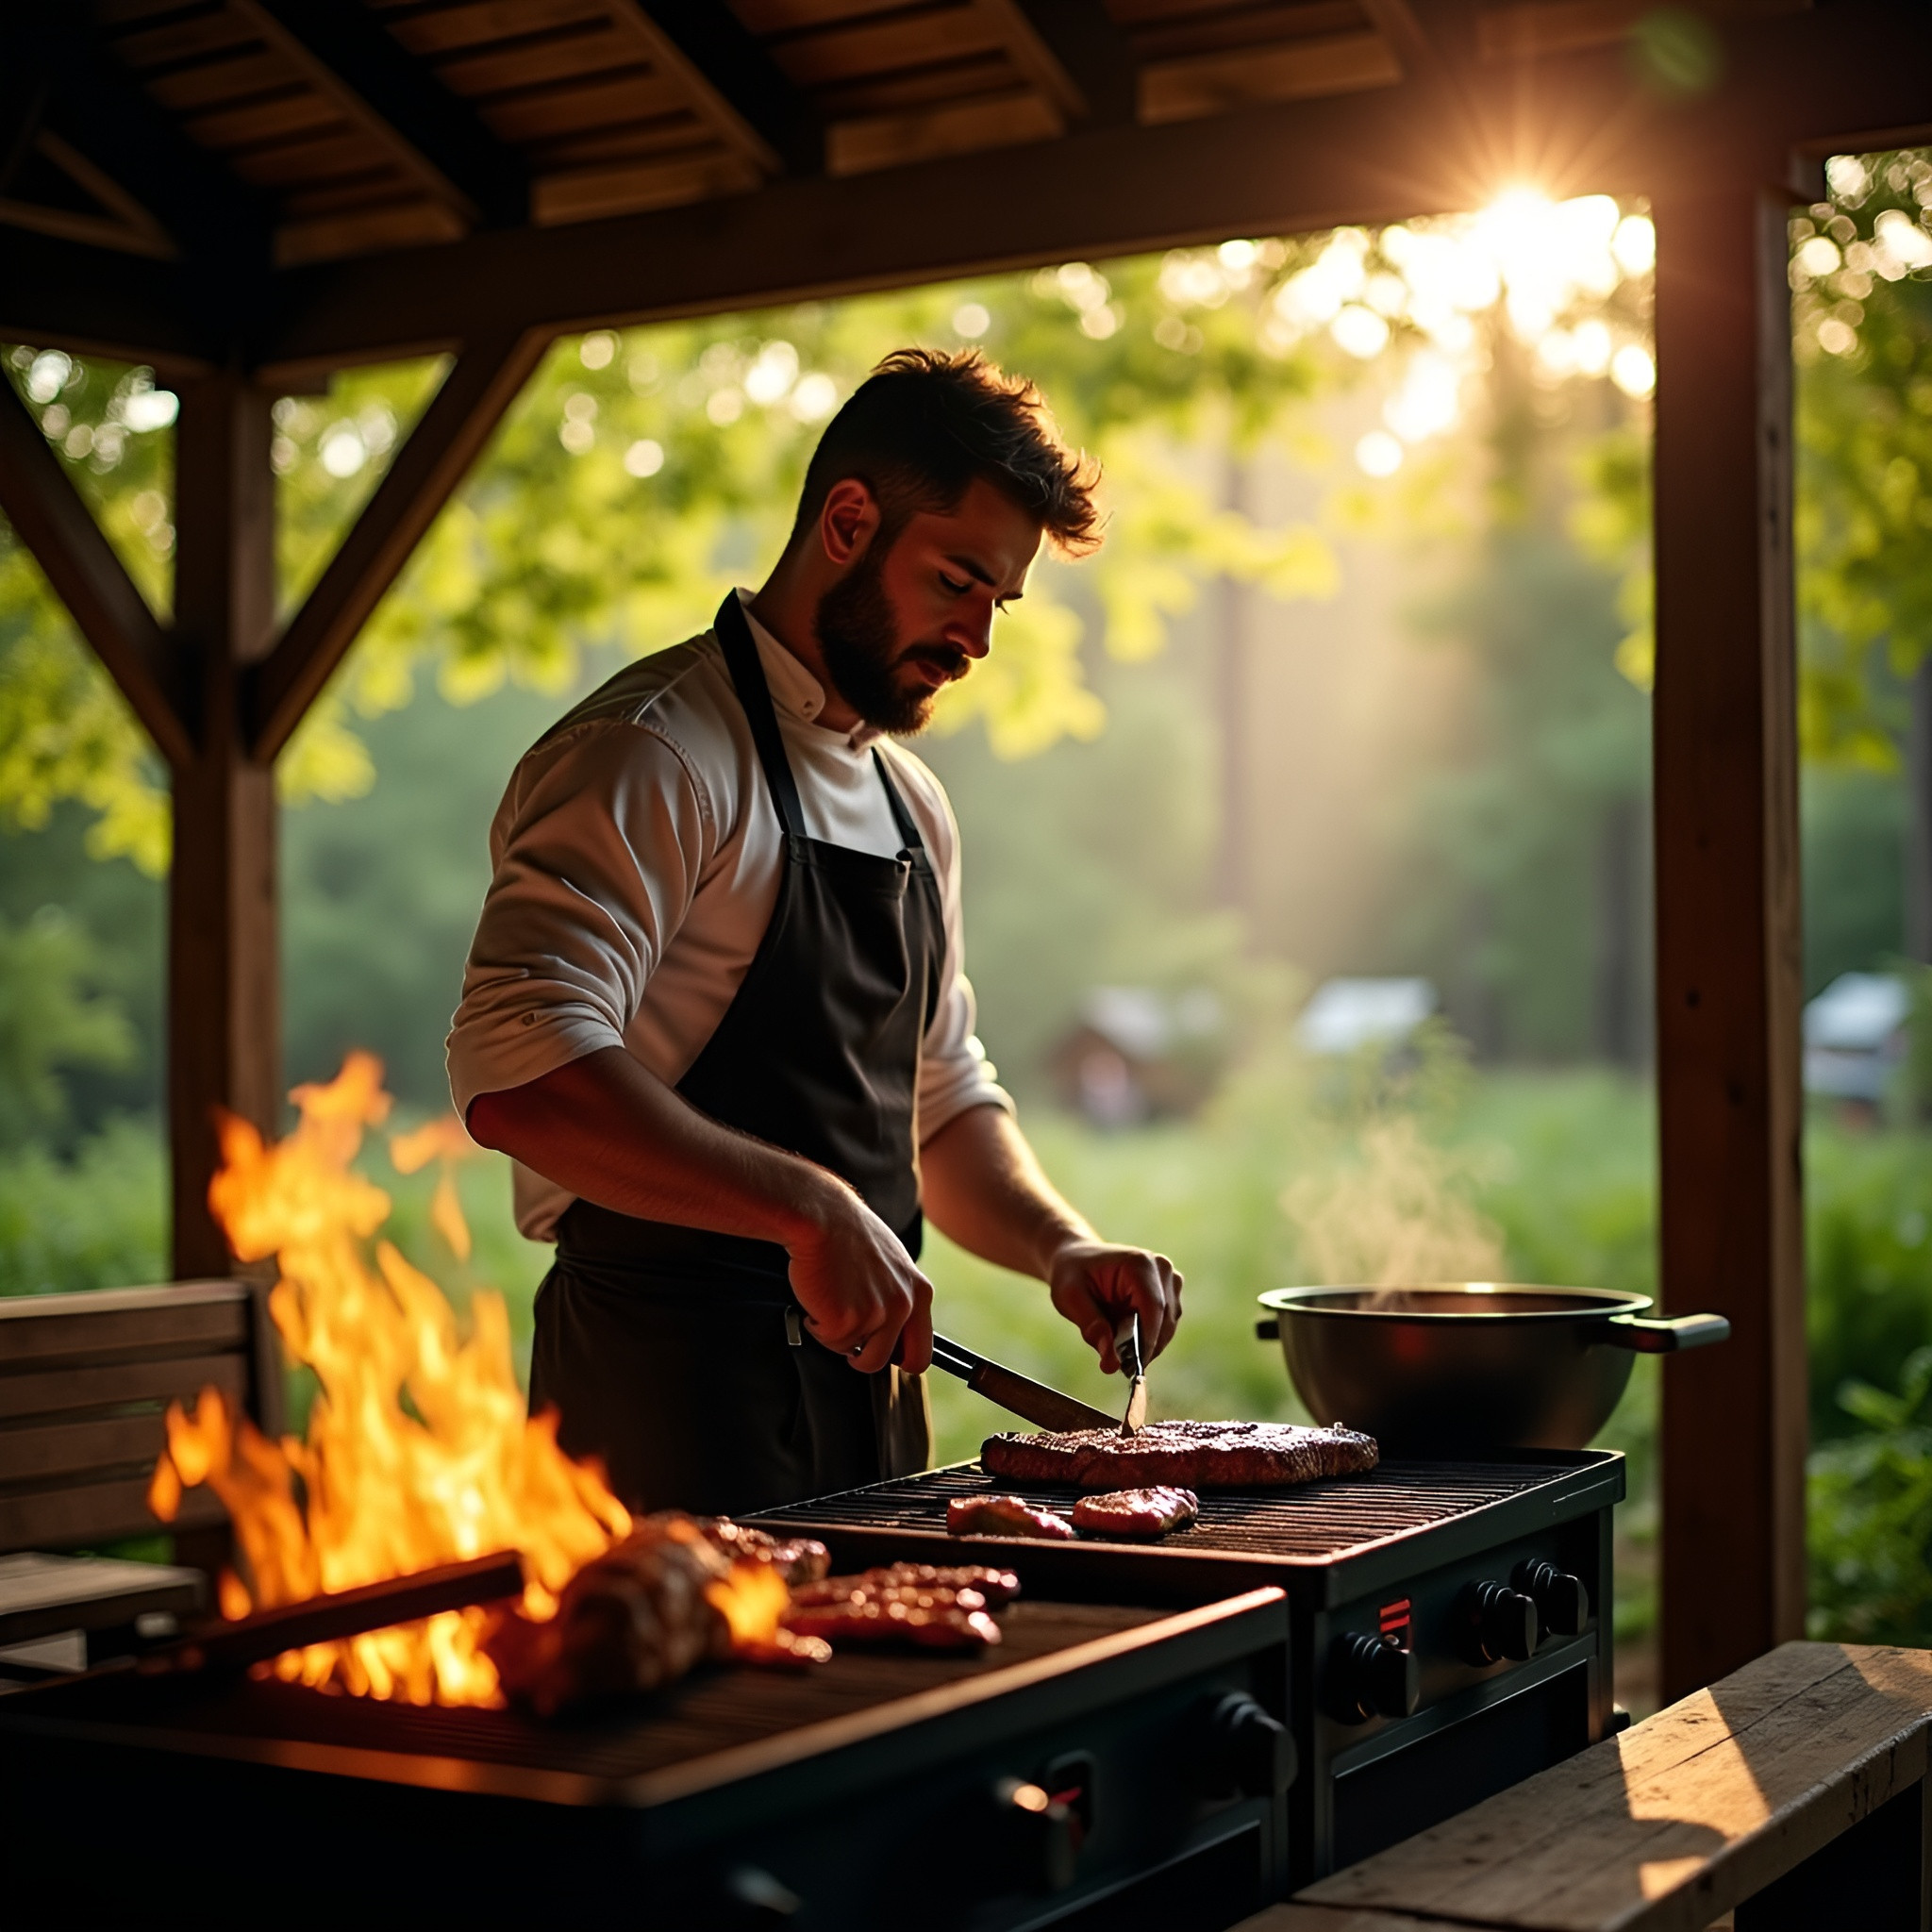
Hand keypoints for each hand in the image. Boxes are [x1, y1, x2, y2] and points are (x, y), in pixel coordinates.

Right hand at [787, 1182, 934, 1374]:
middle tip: (847, 1339)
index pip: (921, 1353)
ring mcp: (876, 1315)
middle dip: (865, 1358)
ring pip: (852, 1352)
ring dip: (836, 1334)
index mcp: (919, 1292)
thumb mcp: (892, 1263)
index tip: (881, 1353)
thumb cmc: (849, 1234)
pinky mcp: (845, 1319)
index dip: (898, 1359)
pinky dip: (816, 1324)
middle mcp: (903, 1305)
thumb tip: (894, 1332)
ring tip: (829, 1302)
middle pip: (886, 1361)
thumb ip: (899, 1296)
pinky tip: (817, 1297)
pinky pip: (827, 1340)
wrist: (821, 1216)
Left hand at [1046, 1240, 1182, 1374]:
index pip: (1153, 1308)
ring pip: (1168, 1326)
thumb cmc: (1072, 1274)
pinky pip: (1166, 1325)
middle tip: (1117, 1365)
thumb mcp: (1070, 1297)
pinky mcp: (1170, 1292)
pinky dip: (1148, 1338)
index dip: (1146, 1342)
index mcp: (1139, 1264)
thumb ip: (1090, 1326)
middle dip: (1143, 1347)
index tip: (1132, 1369)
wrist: (1077, 1257)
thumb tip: (1111, 1361)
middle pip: (1164, 1320)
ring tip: (1117, 1349)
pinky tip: (1126, 1339)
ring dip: (1146, 1343)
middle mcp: (1161, 1268)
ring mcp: (1169, 1280)